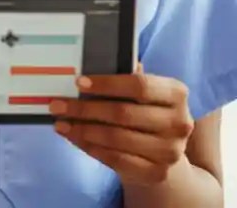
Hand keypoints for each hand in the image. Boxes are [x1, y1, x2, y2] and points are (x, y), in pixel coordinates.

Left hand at [51, 64, 193, 185]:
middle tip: (57, 105)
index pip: (140, 85)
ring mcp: (171, 150)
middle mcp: (179, 122)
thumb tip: (91, 63)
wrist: (165, 154)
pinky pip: (116, 159)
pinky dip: (90, 147)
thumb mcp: (142, 94)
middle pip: (123, 113)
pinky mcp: (158, 172)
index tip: (78, 82)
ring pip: (116, 138)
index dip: (107, 84)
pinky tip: (74, 138)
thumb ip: (124, 78)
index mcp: (176, 94)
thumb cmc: (145, 113)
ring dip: (82, 130)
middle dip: (84, 108)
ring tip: (60, 123)